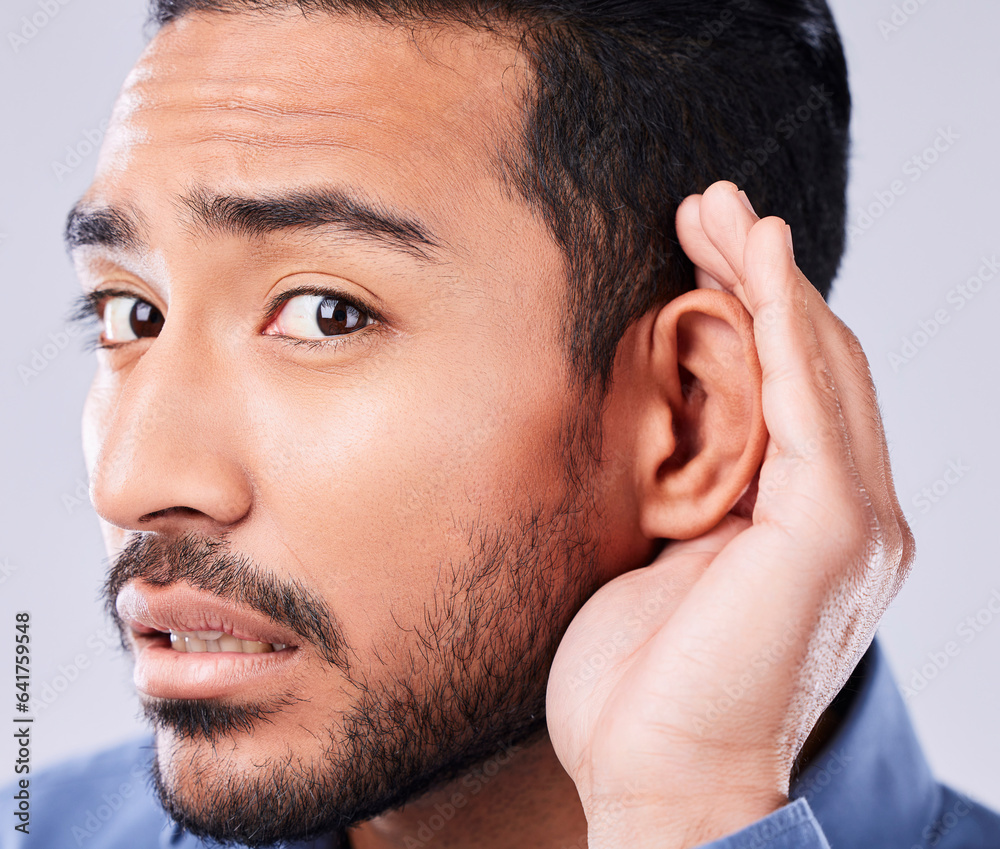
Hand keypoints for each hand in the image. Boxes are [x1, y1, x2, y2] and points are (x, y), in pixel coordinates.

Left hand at [545, 181, 914, 848]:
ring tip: (723, 211)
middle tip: (708, 208)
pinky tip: (759, 263)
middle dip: (759, 276)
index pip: (790, 390)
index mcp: (805, 524)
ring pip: (817, 367)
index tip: (695, 252)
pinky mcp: (829, 532)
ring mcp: (850, 522)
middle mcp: (848, 515)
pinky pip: (812, 404)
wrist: (660, 784)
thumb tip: (674, 433)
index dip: (750, 311)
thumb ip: (692, 495)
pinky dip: (788, 325)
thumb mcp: (663, 563)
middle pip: (810, 362)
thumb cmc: (645, 686)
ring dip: (771, 279)